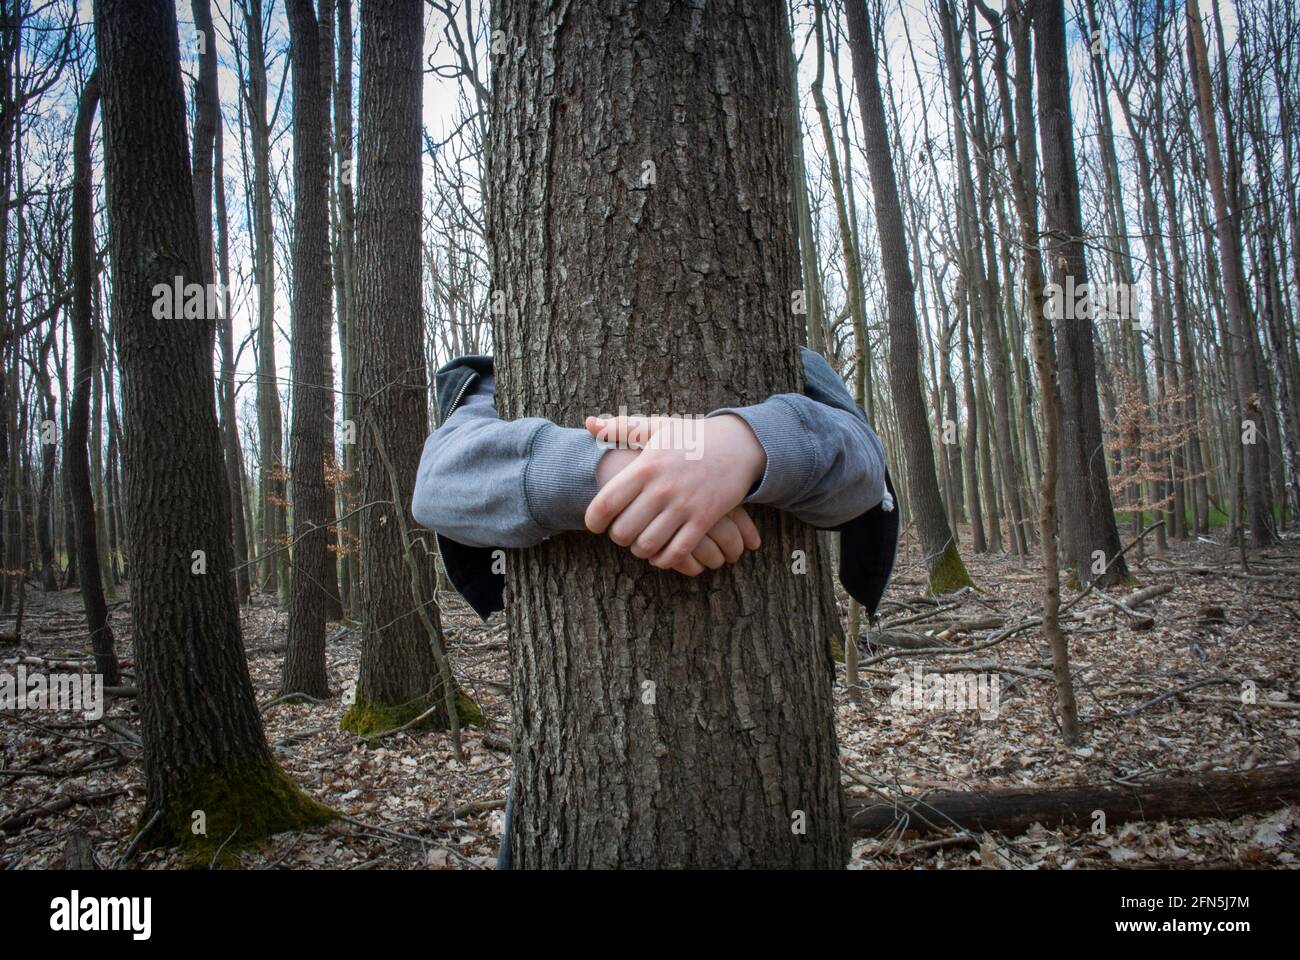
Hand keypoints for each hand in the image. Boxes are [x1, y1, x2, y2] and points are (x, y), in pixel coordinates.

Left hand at [585, 414, 765, 569]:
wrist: (738, 444)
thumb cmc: (691, 436)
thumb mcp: (656, 427)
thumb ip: (621, 428)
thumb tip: (588, 424)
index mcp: (645, 466)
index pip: (604, 504)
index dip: (593, 521)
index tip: (595, 525)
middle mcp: (661, 489)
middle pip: (623, 531)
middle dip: (618, 537)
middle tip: (622, 532)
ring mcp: (684, 506)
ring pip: (648, 545)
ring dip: (640, 550)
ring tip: (641, 542)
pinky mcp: (704, 520)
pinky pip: (677, 552)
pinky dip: (665, 559)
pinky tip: (662, 552)